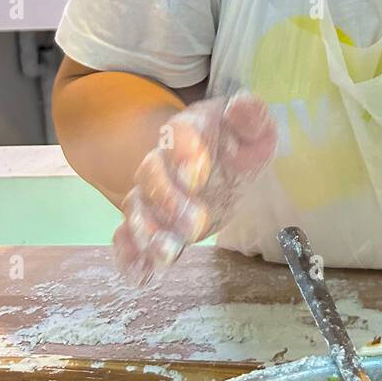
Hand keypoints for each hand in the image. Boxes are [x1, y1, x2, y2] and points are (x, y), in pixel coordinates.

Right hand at [113, 92, 276, 286]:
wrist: (220, 163)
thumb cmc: (239, 144)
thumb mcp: (254, 130)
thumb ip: (251, 117)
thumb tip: (241, 105)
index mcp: (190, 129)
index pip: (181, 133)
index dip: (186, 151)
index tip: (198, 174)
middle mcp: (164, 159)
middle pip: (153, 175)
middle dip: (170, 201)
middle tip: (195, 226)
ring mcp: (154, 192)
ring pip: (138, 207)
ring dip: (149, 232)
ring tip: (169, 256)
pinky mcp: (152, 220)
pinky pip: (127, 235)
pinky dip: (129, 255)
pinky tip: (140, 275)